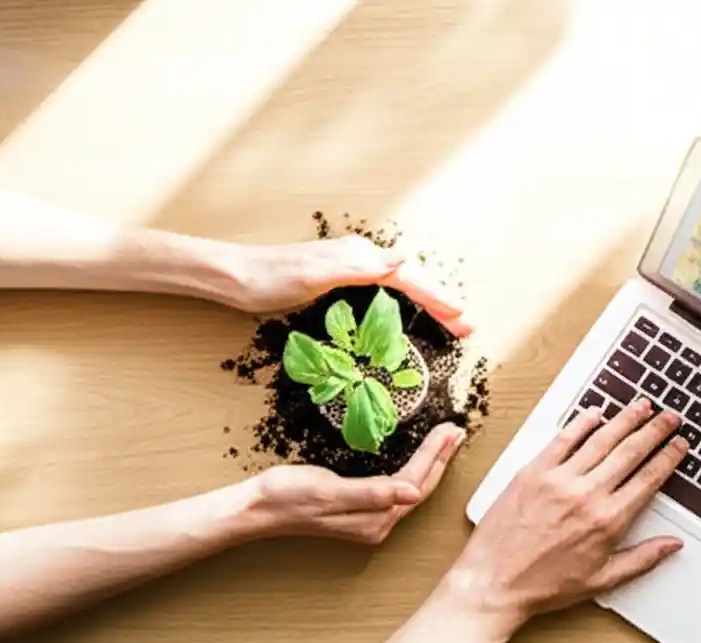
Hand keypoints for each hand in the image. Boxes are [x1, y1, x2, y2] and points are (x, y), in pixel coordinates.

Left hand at [221, 235, 472, 335]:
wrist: (233, 276)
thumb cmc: (268, 279)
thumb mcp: (315, 275)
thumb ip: (359, 268)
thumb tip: (403, 260)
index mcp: (359, 256)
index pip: (410, 278)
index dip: (438, 298)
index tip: (462, 318)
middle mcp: (360, 257)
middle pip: (412, 278)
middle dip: (441, 301)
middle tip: (467, 326)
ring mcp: (350, 266)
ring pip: (401, 282)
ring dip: (428, 300)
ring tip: (451, 320)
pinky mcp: (340, 277)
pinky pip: (386, 288)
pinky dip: (406, 300)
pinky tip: (408, 311)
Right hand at [238, 423, 464, 543]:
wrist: (257, 508)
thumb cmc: (287, 496)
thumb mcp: (329, 490)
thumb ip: (372, 493)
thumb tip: (411, 492)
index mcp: (375, 520)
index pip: (414, 482)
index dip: (435, 455)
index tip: (449, 429)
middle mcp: (377, 523)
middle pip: (419, 486)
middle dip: (440, 458)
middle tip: (457, 430)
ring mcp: (369, 518)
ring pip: (410, 487)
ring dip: (431, 463)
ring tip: (446, 440)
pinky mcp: (359, 509)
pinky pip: (396, 487)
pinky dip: (412, 467)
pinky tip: (417, 457)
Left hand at [446, 399, 686, 623]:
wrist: (493, 583)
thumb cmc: (543, 585)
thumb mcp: (602, 580)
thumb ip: (642, 559)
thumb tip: (673, 544)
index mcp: (608, 521)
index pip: (649, 478)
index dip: (669, 457)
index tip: (680, 444)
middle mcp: (587, 495)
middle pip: (631, 451)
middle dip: (655, 430)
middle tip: (670, 416)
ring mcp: (559, 480)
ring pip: (601, 439)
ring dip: (626, 419)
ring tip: (642, 407)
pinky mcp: (532, 472)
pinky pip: (563, 439)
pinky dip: (581, 423)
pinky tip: (596, 412)